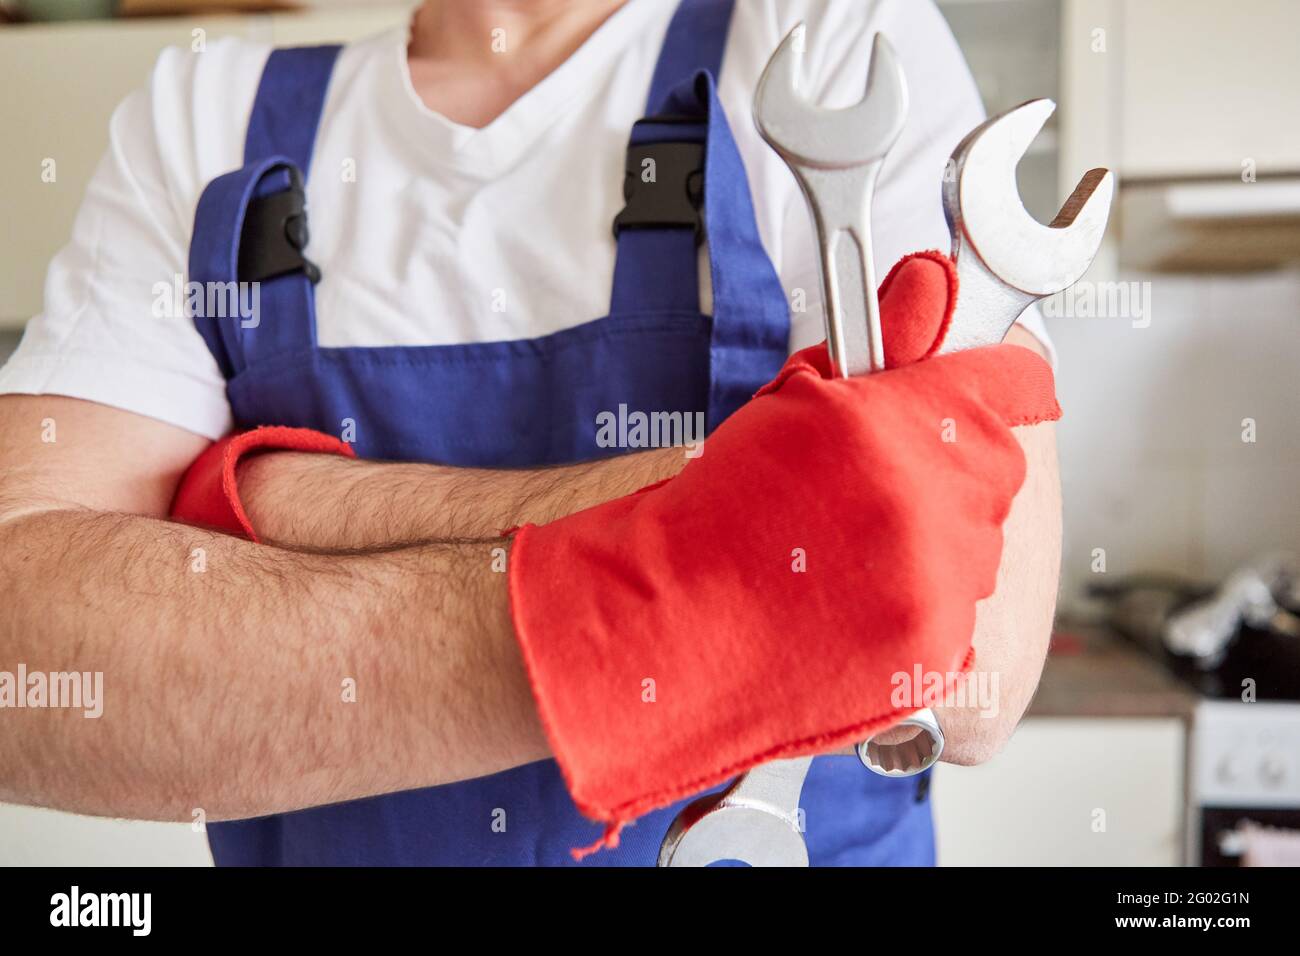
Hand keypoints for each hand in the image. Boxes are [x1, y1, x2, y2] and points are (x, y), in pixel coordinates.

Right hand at [507, 252, 1061, 849]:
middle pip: (995, 465)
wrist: (674, 625)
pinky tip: (861, 598)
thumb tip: (932, 284)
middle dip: (946, 464)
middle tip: (876, 483)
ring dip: (937, 536)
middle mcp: (934, 510)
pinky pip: (965, 608)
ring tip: (855, 551)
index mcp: (901, 430)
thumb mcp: (793, 405)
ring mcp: (941, 591)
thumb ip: (881, 346)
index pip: (1010, 383)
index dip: (985, 381)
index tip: (965, 391)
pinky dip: (923, 601)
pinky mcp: (938, 656)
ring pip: (982, 541)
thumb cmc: (718, 515)